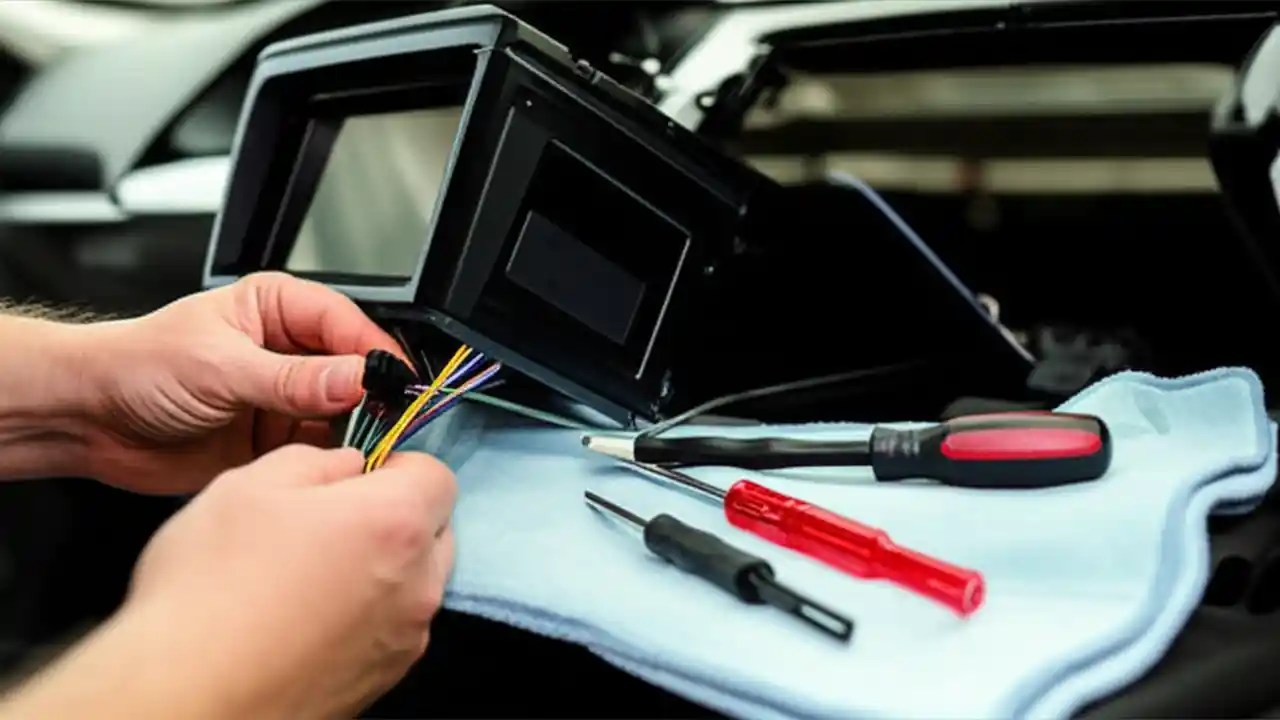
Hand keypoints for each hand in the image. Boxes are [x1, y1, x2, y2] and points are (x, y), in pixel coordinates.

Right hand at [0, 445, 457, 718]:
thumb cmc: (211, 586)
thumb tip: (347, 465)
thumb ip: (316, 461)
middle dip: (395, 517)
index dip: (394, 467)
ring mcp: (406, 638)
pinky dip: (365, 616)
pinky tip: (308, 621)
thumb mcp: (248, 485)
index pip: (436, 475)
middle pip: (433, 531)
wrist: (186, 697)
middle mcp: (418, 584)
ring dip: (381, 570)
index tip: (351, 478)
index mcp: (395, 523)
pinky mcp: (385, 680)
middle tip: (327, 526)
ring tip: (309, 578)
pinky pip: (392, 629)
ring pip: (414, 583)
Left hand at [80, 272, 404, 492]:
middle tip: (388, 422)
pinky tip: (332, 469)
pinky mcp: (276, 440)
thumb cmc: (138, 368)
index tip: (397, 383)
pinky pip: (321, 451)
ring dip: (353, 433)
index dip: (375, 353)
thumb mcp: (220, 367)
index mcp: (278, 309)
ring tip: (362, 449)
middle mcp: (289, 351)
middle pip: (355, 371)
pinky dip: (330, 462)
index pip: (348, 323)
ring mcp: (285, 397)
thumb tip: (355, 379)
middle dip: (371, 397)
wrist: (91, 421)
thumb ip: (292, 379)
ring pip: (345, 415)